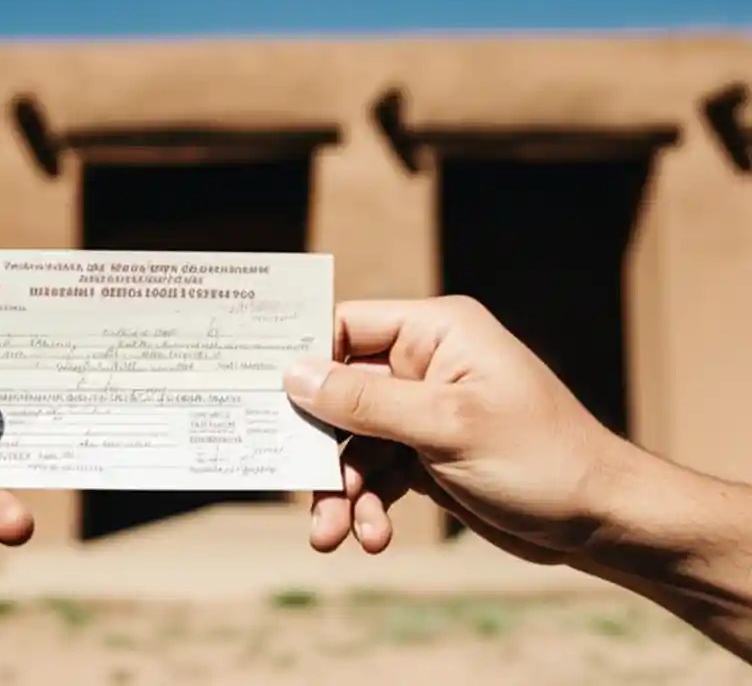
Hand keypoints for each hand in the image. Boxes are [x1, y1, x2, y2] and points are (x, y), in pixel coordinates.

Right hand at [283, 296, 637, 562]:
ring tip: (336, 535)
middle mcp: (424, 365)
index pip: (346, 327)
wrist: (599, 522)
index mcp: (436, 332)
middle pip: (339, 395)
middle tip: (301, 490)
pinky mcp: (424, 455)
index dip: (304, 359)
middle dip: (321, 450)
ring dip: (341, 490)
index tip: (263, 396)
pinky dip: (366, 506)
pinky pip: (374, 475)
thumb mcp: (448, 426)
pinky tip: (373, 537)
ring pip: (351, 444)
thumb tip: (294, 374)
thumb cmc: (540, 458)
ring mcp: (422, 412)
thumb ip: (367, 401)